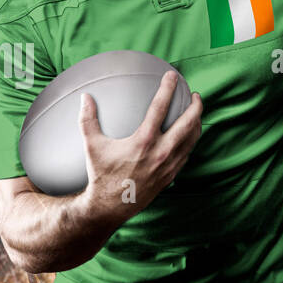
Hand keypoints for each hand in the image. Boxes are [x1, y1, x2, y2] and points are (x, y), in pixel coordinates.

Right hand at [78, 70, 203, 215]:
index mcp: (143, 141)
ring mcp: (168, 165)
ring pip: (192, 139)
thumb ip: (88, 119)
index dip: (168, 88)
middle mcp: (160, 152)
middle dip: (195, 106)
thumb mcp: (92, 145)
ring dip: (197, 123)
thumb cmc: (101, 174)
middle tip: (195, 95)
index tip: (172, 76)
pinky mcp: (171, 175)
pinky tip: (188, 135)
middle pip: (188, 123)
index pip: (160, 107)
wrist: (110, 206)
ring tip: (196, 112)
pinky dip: (191, 141)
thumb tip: (85, 97)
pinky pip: (187, 153)